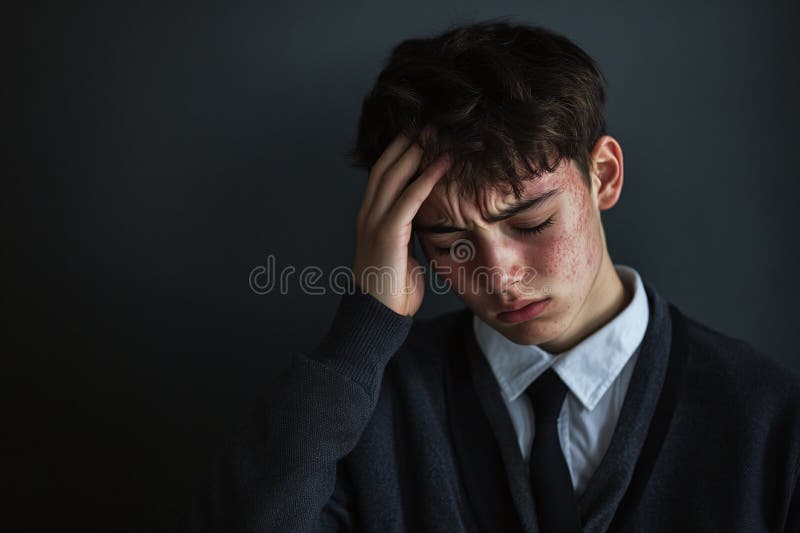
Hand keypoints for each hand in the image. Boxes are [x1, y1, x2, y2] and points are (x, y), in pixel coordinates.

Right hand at [352, 129, 450, 316]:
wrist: (376, 317)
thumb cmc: (393, 291)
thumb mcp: (402, 254)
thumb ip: (409, 234)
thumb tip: (428, 225)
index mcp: (371, 218)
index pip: (383, 174)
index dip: (400, 152)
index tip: (422, 134)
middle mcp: (368, 214)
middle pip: (386, 166)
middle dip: (407, 142)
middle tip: (431, 122)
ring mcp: (374, 222)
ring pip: (394, 175)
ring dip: (416, 151)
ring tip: (437, 132)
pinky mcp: (387, 233)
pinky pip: (409, 198)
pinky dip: (426, 178)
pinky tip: (443, 164)